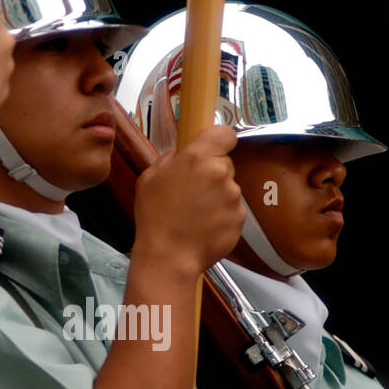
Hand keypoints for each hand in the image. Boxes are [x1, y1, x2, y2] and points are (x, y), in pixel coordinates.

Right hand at [133, 125, 245, 278]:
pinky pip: (232, 209)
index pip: (224, 132)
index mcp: (197, 157)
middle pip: (224, 163)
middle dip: (211, 172)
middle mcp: (219, 173)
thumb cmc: (155, 217)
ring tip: (194, 212)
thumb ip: (169, 160)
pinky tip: (203, 224)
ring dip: (215, 195)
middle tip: (191, 189)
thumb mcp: (149, 178)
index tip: (213, 146)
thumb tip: (180, 155)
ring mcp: (233, 196)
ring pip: (228, 187)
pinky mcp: (240, 217)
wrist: (169, 256)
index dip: (219, 139)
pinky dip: (221, 215)